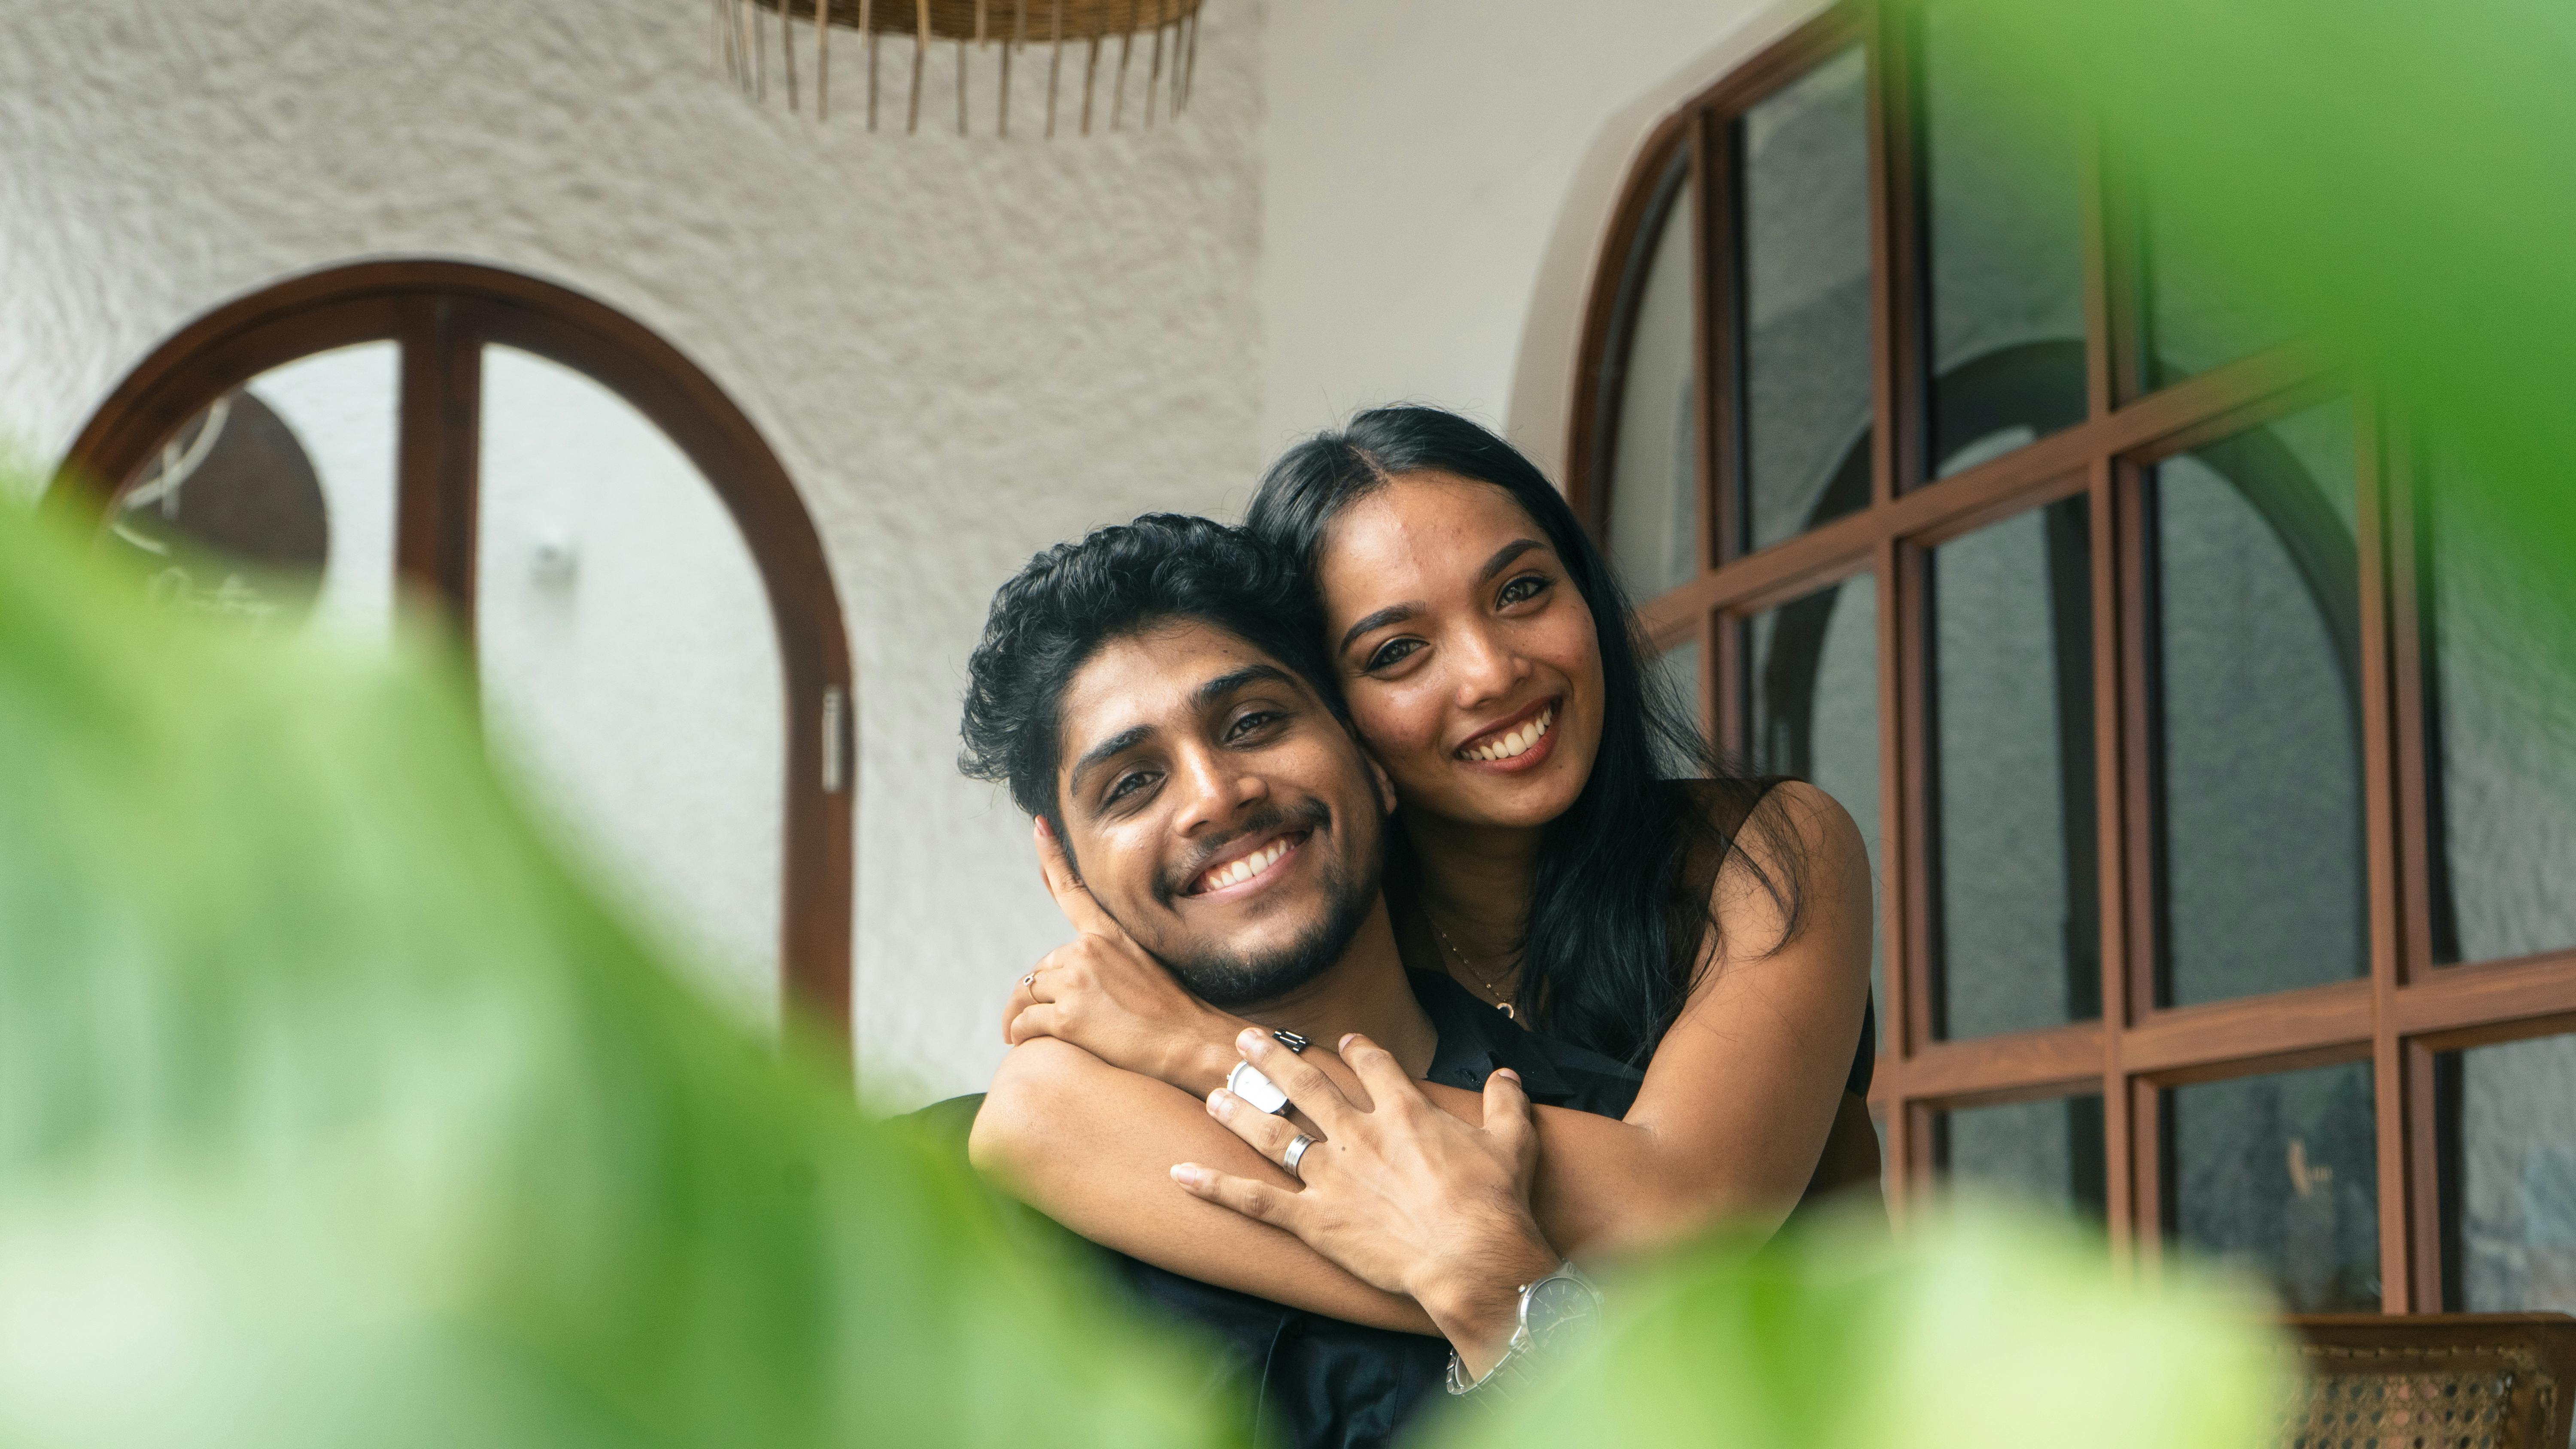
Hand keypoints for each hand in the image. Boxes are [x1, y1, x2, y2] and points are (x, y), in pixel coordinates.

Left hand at [1000, 819, 1249, 1092]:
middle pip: (1041, 965)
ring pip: (1025, 992)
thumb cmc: (1171, 1013)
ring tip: (1016, 1032)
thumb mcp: (1145, 966)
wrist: (1190, 1042)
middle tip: (1042, 1015)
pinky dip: (1018, 1033)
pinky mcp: (1068, 1018)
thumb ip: (1107, 958)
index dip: (1052, 856)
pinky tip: (1022, 1042)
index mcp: (1108, 935)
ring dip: (1018, 1014)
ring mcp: (1077, 983)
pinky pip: (1023, 1022)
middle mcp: (1088, 951)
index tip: (1039, 826)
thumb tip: (1071, 960)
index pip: (1073, 889)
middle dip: (1039, 990)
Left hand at [1171, 1029, 1559, 1379]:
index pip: (1372, 1066)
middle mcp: (1357, 1135)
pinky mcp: (1314, 1219)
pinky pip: (1255, 1201)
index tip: (1344, 1042)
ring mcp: (1331, 1176)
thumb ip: (1505, 1103)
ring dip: (1240, 1110)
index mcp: (1402, 1112)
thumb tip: (1508, 1075)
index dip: (1357, 1051)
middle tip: (1245, 1040)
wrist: (1472, 1259)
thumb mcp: (1511, 1142)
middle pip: (1305, 1086)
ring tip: (1214, 1092)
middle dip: (1272, 1060)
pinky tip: (1180, 1173)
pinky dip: (1215, 1187)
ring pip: (1273, 1134)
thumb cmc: (1494, 1203)